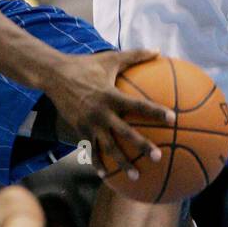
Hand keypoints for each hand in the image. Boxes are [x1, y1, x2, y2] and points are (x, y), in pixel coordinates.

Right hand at [44, 48, 174, 179]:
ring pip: (109, 147)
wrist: (54, 75)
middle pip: (125, 133)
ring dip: (122, 163)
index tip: (172, 119)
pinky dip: (98, 163)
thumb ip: (135, 55)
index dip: (155, 111)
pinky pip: (91, 149)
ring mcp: (90, 123)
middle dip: (142, 146)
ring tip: (136, 176)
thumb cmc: (86, 65)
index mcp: (111, 95)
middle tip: (158, 157)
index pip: (138, 105)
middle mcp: (101, 112)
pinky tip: (106, 175)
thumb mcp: (110, 58)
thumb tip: (158, 50)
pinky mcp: (80, 129)